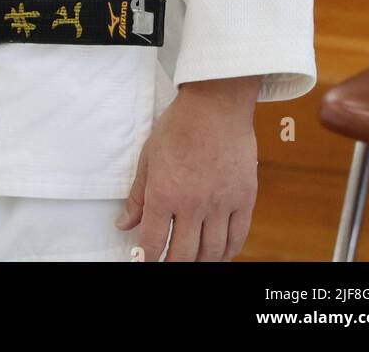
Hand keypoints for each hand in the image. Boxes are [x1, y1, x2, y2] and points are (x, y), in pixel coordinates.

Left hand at [116, 77, 258, 260]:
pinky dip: (227, 252)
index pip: (153, 242)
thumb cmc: (179, 125)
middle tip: (168, 263)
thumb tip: (124, 224)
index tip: (145, 261)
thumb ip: (137, 195)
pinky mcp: (244, 198)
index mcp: (164, 193)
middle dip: (172, 265)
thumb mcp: (149, 157)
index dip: (147, 259)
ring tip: (192, 261)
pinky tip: (218, 254)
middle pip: (183, 254)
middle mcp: (192, 204)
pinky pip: (237, 237)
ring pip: (211, 251)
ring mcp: (221, 203)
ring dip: (200, 262)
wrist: (216, 104)